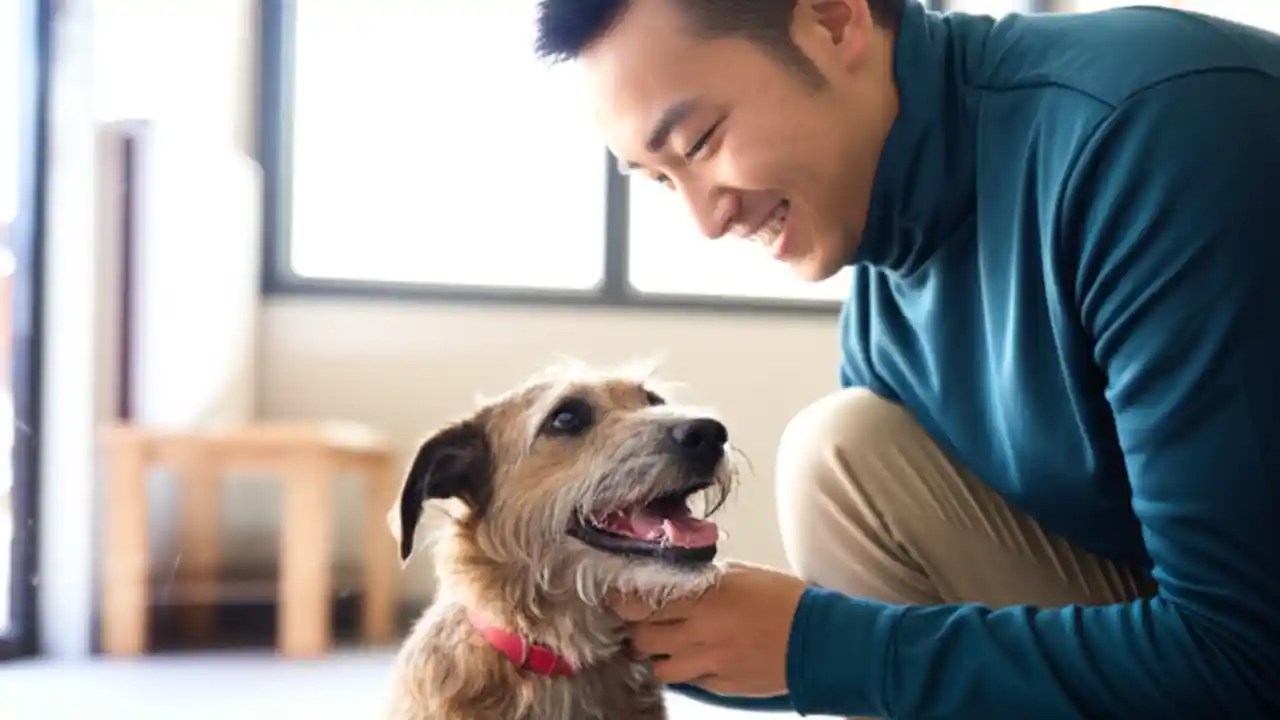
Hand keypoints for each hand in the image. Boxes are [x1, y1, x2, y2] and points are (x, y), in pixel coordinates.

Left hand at [607, 560, 807, 697]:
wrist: (818, 639)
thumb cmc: (784, 599)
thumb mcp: (740, 574)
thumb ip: (703, 579)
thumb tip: (677, 581)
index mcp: (702, 597)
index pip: (641, 603)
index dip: (622, 602)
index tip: (616, 598)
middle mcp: (699, 632)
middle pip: (642, 637)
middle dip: (636, 629)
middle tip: (640, 621)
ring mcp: (708, 663)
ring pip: (659, 667)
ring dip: (657, 655)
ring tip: (666, 644)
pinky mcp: (720, 685)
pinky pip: (687, 682)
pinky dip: (683, 670)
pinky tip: (691, 658)